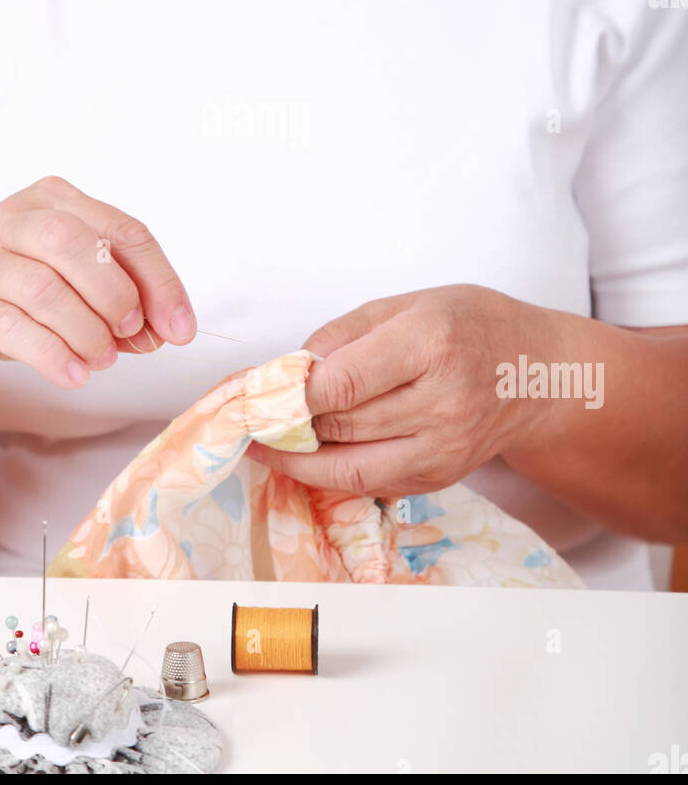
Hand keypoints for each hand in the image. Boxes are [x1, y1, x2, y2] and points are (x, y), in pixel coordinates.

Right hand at [0, 175, 195, 388]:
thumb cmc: (13, 293)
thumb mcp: (72, 282)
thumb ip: (121, 298)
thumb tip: (166, 329)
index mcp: (54, 200)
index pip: (124, 231)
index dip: (160, 281)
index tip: (181, 328)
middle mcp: (14, 218)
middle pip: (80, 245)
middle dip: (119, 296)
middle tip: (133, 335)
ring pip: (47, 289)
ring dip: (88, 332)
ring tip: (102, 359)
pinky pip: (14, 328)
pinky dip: (54, 355)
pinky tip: (74, 374)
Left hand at [248, 285, 552, 496]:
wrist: (539, 374)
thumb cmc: (471, 325)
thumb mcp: (409, 303)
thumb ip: (344, 334)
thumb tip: (286, 369)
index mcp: (431, 343)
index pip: (341, 383)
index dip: (287, 395)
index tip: (250, 394)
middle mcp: (442, 401)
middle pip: (339, 425)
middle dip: (284, 424)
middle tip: (244, 416)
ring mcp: (444, 447)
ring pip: (347, 465)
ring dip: (295, 457)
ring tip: (261, 442)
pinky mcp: (440, 476)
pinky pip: (369, 481)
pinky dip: (330, 472)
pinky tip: (302, 457)